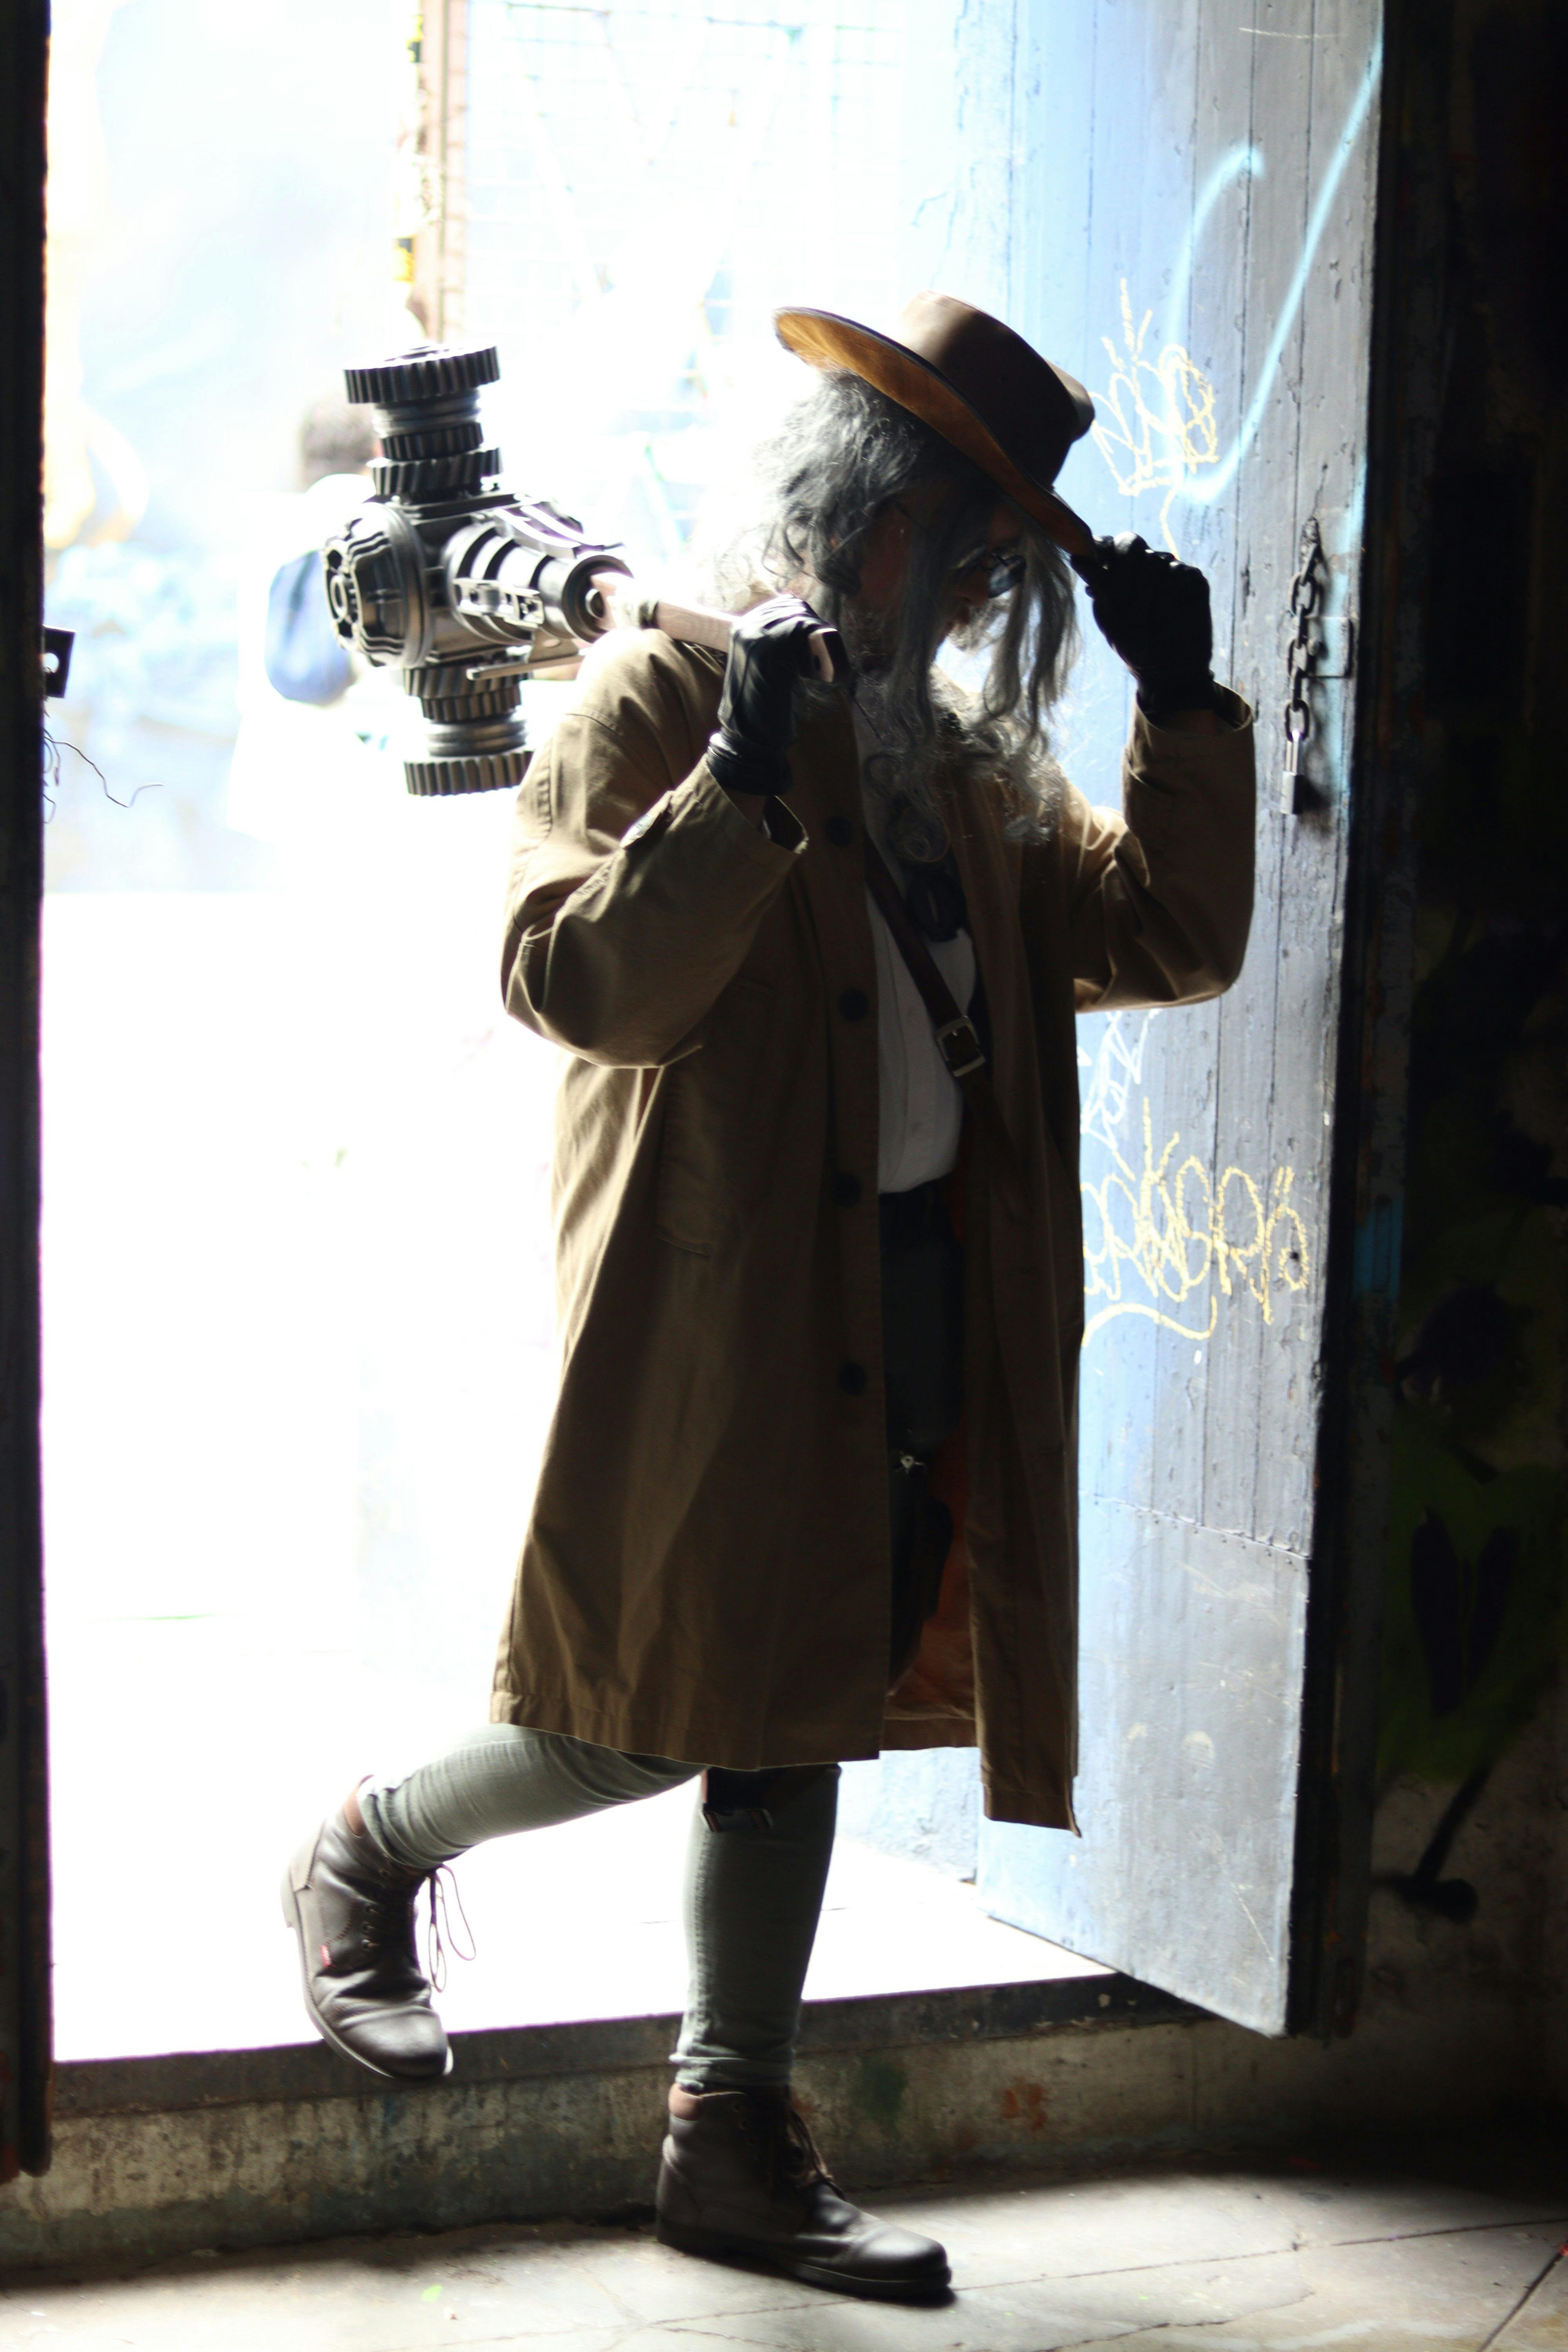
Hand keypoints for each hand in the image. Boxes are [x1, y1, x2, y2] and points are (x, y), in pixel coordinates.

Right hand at [708, 596, 839, 800]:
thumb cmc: (764, 709)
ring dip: (819, 640)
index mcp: (743, 629)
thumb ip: (780, 648)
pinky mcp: (767, 649)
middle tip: (815, 664)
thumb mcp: (770, 669)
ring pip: (801, 616)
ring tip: (814, 671)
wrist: (749, 740)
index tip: (811, 654)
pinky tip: (821, 673)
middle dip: (814, 630)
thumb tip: (809, 632)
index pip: (786, 605)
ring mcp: (754, 636)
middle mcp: (745, 627)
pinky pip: (804, 629)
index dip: (807, 625)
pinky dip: (822, 647)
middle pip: (796, 607)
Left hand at [1072, 533, 1215, 721]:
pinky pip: (1178, 572)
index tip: (1093, 563)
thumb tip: (1076, 556)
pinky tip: (1165, 617)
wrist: (1165, 669)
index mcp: (1119, 571)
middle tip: (1119, 600)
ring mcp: (1169, 569)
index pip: (1107, 543)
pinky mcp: (1192, 578)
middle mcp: (1144, 565)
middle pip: (1130, 541)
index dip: (1099, 548)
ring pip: (1154, 559)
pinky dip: (1167, 596)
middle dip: (1122, 571)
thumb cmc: (1133, 643)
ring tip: (1143, 622)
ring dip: (1144, 593)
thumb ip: (1098, 584)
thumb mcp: (1109, 614)